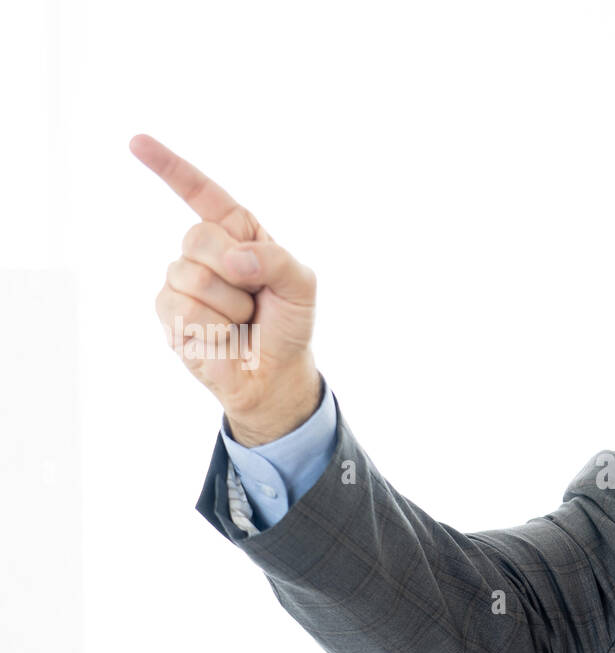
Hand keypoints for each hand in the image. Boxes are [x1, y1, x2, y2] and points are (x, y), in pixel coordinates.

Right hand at [131, 134, 321, 444]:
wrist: (275, 372)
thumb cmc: (287, 323)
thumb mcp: (301, 286)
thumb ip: (276, 261)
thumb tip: (233, 259)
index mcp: (236, 233)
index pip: (201, 194)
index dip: (170, 168)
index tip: (136, 142)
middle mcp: (204, 252)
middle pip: (198, 236)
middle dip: (234, 269)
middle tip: (253, 298)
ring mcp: (182, 281)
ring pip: (191, 276)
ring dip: (228, 305)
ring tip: (240, 321)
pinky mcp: (170, 314)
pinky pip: (184, 309)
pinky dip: (213, 327)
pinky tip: (222, 337)